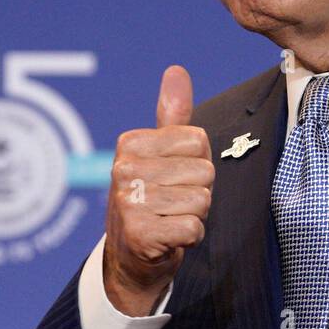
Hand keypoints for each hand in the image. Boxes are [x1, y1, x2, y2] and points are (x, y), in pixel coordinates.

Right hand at [102, 65, 214, 316]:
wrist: (131, 258)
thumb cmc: (154, 197)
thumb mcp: (162, 152)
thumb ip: (172, 114)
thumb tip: (176, 70)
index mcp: (131, 143)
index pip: (199, 141)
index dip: (196, 162)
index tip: (174, 177)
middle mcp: (124, 169)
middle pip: (204, 171)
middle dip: (198, 191)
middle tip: (172, 203)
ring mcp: (129, 203)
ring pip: (202, 200)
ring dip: (194, 215)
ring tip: (169, 219)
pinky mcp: (140, 235)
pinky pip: (194, 227)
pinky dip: (190, 237)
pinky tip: (168, 238)